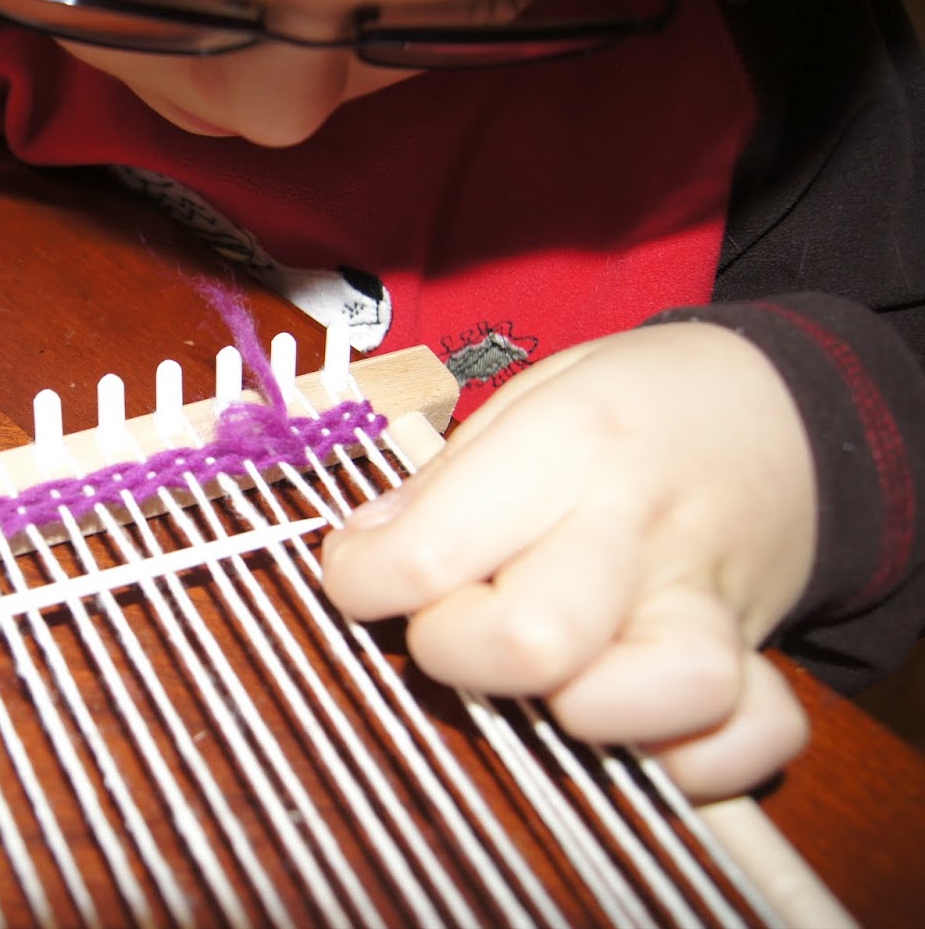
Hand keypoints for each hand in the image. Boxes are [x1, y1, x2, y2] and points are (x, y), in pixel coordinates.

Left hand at [321, 322, 816, 799]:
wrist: (789, 410)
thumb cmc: (632, 404)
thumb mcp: (526, 395)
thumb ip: (441, 481)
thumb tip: (362, 554)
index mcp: (571, 442)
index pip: (433, 554)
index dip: (363, 579)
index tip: (362, 569)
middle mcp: (639, 527)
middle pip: (529, 643)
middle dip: (456, 651)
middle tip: (453, 617)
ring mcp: (707, 602)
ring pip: (659, 698)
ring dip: (582, 710)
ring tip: (553, 670)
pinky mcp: (760, 660)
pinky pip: (748, 737)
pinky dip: (694, 756)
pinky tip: (641, 722)